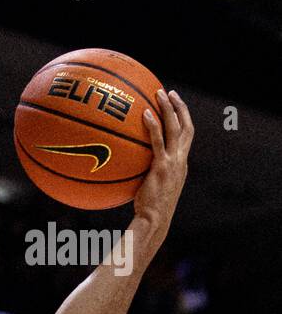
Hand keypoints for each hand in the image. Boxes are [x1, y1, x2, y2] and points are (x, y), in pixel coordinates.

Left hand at [134, 89, 192, 231]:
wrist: (154, 221)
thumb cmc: (149, 209)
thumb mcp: (151, 188)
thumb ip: (146, 174)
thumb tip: (127, 167)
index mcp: (181, 164)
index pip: (186, 136)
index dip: (183, 118)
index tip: (175, 104)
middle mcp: (181, 160)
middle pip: (186, 126)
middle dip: (179, 107)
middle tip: (169, 92)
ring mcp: (174, 163)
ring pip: (176, 128)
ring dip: (169, 108)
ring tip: (159, 93)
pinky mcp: (162, 167)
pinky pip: (158, 142)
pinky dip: (154, 126)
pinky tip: (144, 114)